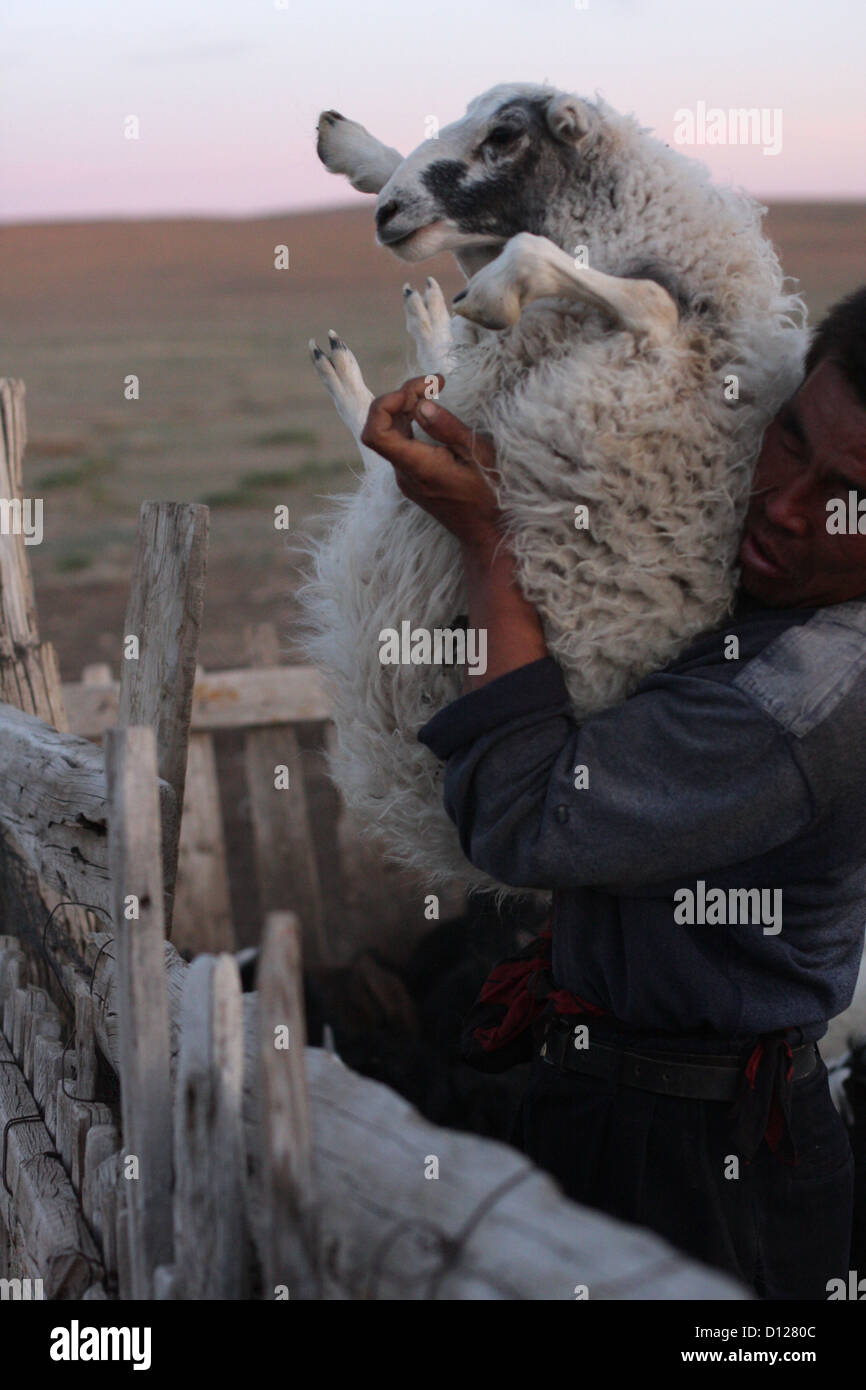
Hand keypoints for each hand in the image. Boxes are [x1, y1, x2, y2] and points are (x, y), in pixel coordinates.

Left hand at [360, 376, 503, 551]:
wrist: (487, 533)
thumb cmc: (489, 494)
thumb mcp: (479, 455)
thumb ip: (448, 428)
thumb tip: (421, 404)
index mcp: (418, 467)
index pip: (375, 433)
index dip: (386, 403)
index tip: (419, 391)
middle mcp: (404, 474)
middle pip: (381, 426)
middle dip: (402, 396)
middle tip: (436, 383)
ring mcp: (405, 477)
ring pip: (390, 432)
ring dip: (407, 407)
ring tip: (436, 391)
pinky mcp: (412, 477)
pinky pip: (401, 443)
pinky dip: (411, 421)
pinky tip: (432, 413)